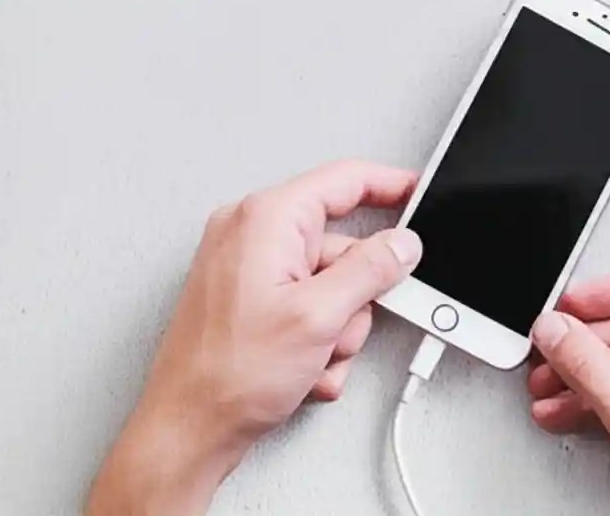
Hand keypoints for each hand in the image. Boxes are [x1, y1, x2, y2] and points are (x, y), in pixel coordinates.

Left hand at [87, 160, 421, 515]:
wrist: (189, 430)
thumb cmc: (227, 375)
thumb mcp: (319, 317)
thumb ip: (371, 270)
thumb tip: (402, 244)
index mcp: (265, 220)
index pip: (344, 181)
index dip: (391, 185)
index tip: (420, 193)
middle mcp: (252, 235)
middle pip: (343, 247)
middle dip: (355, 298)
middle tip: (340, 328)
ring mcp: (250, 269)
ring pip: (333, 286)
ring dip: (337, 329)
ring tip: (312, 356)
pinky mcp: (253, 301)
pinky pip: (310, 307)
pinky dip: (317, 340)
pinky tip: (301, 367)